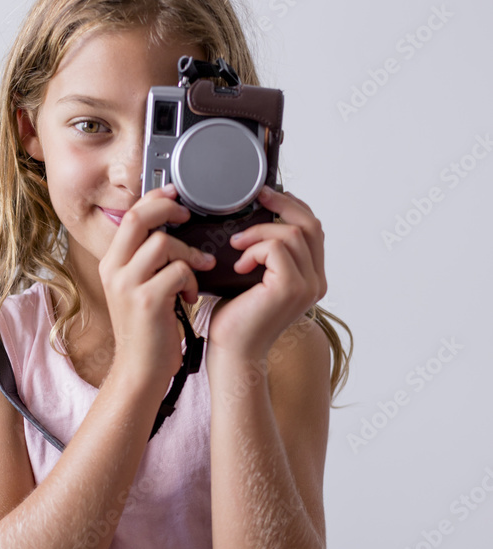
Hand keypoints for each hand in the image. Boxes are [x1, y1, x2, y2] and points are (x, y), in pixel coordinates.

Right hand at [98, 184, 216, 393]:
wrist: (141, 370)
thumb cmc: (147, 332)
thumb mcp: (138, 290)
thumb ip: (147, 262)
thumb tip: (170, 232)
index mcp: (110, 264)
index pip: (129, 216)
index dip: (153, 199)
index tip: (174, 194)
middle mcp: (114, 271)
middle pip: (138, 218)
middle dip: (168, 208)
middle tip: (188, 215)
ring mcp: (128, 285)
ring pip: (164, 243)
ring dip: (189, 254)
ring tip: (197, 270)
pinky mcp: (148, 301)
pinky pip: (179, 271)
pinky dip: (192, 280)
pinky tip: (191, 295)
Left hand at [207, 186, 326, 360]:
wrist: (232, 351)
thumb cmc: (237, 320)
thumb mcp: (253, 278)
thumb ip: (264, 254)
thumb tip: (252, 220)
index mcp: (311, 279)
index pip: (313, 230)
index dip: (293, 207)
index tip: (268, 197)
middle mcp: (316, 283)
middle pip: (310, 225)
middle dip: (283, 205)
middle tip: (257, 198)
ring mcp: (307, 286)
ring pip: (292, 233)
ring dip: (258, 233)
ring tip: (236, 247)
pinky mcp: (291, 287)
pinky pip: (277, 247)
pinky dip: (253, 250)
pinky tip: (240, 267)